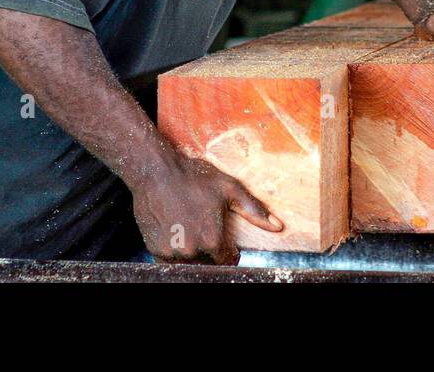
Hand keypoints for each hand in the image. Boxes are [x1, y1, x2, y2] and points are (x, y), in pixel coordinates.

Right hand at [131, 149, 281, 264]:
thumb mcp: (229, 188)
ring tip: (189, 229)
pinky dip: (174, 251)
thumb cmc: (193, 176)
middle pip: (207, 263)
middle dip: (208, 252)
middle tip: (203, 230)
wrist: (156, 171)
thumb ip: (254, 210)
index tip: (223, 242)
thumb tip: (278, 227)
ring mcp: (172, 252)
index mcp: (213, 239)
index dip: (226, 251)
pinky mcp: (155, 249)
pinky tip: (175, 231)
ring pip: (188, 263)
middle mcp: (192, 250)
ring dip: (191, 253)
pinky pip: (169, 261)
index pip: (226, 261)